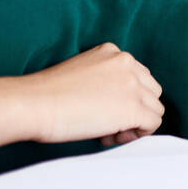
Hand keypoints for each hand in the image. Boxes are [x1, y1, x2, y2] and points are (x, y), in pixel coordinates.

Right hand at [19, 42, 164, 144]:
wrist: (33, 103)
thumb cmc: (46, 95)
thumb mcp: (81, 73)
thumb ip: (104, 80)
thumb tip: (118, 104)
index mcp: (112, 52)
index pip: (137, 76)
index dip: (124, 97)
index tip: (102, 109)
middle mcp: (127, 63)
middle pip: (150, 91)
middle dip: (133, 109)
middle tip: (106, 123)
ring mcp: (133, 85)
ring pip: (154, 108)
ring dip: (135, 123)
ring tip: (107, 132)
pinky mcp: (134, 108)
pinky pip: (153, 124)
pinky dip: (136, 135)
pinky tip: (110, 136)